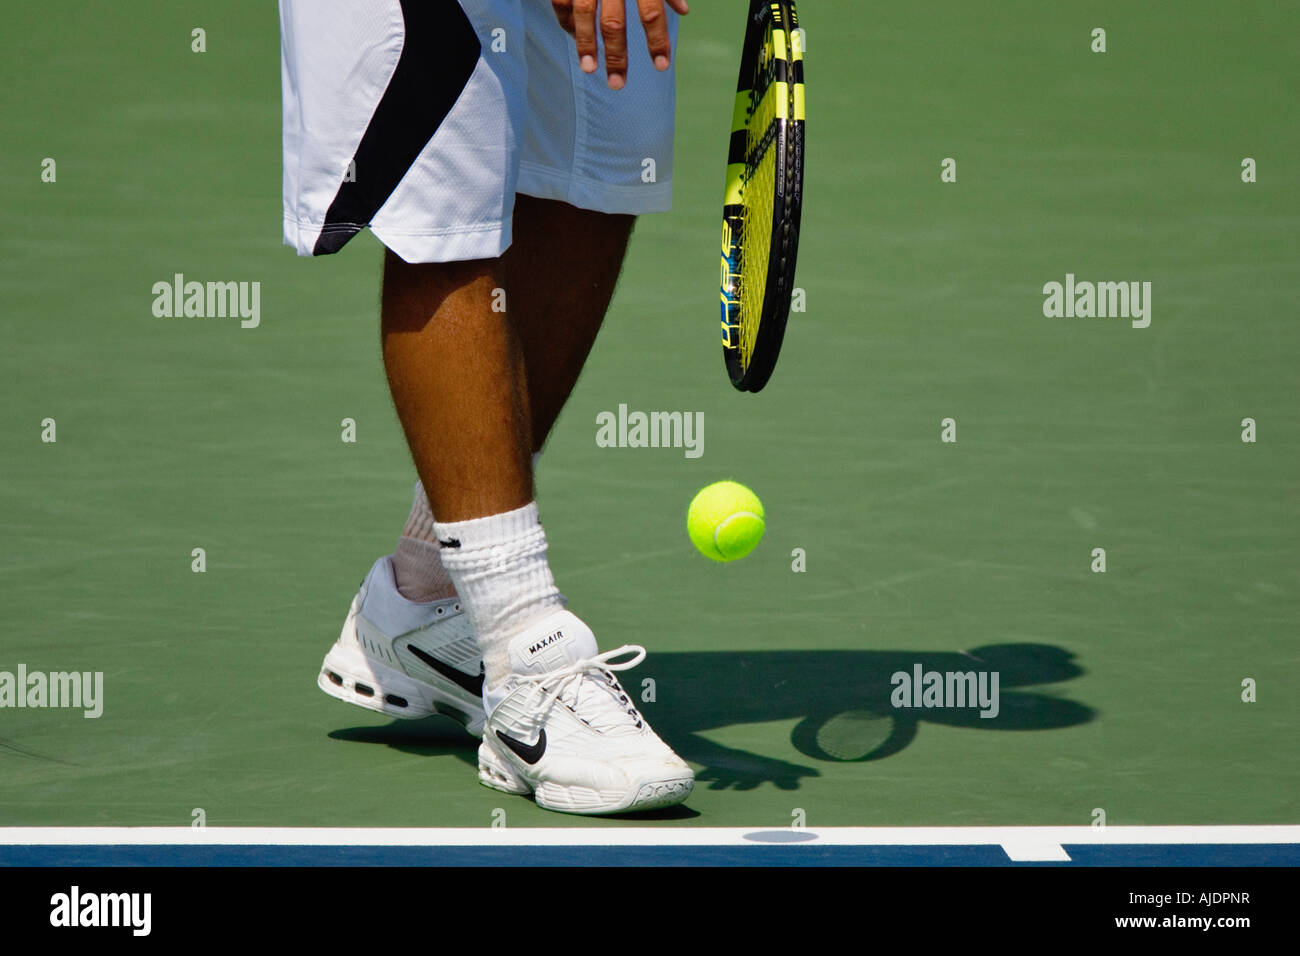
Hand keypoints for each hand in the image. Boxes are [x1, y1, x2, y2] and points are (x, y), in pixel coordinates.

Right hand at [551, 0, 689, 89]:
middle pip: (614, 22)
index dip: (657, 41)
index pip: (651, 13)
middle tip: (618, 85)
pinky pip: (562, 2)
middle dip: (617, 55)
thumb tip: (683, 11)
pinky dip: (567, 21)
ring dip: (586, 45)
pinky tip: (573, 38)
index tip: (663, 66)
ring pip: (584, 14)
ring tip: (589, 71)